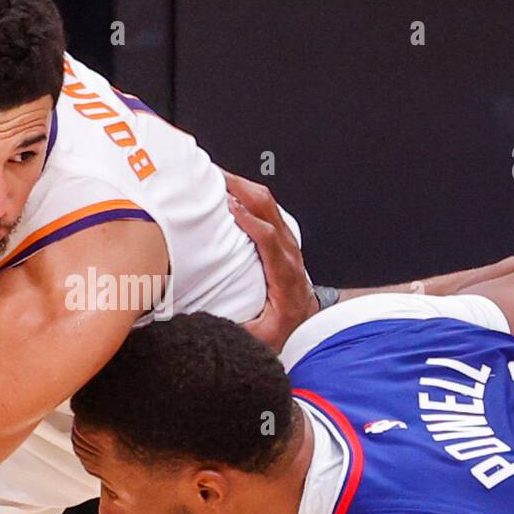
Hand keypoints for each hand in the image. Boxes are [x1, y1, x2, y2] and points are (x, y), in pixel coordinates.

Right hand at [225, 173, 317, 351]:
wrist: (306, 323)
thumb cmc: (284, 328)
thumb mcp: (261, 339)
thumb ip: (237, 332)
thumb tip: (207, 327)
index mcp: (285, 276)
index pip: (269, 240)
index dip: (250, 221)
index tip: (229, 206)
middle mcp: (289, 254)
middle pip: (270, 211)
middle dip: (243, 189)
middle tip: (213, 175)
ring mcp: (287, 243)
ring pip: (269, 204)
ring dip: (243, 186)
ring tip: (215, 174)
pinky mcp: (280, 238)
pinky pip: (266, 208)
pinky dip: (246, 193)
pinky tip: (228, 187)